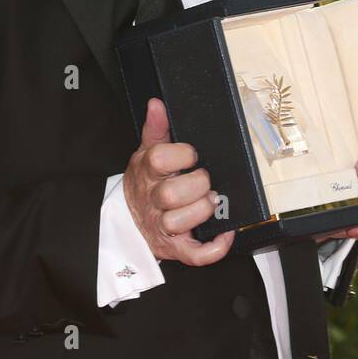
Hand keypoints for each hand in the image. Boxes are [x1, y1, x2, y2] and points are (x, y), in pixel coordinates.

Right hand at [123, 98, 235, 264]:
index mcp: (148, 173)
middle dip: (196, 184)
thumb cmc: (145, 182)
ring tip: (211, 201)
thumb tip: (157, 104)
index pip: (159, 160)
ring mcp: (163, 226)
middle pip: (170, 194)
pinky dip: (213, 248)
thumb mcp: (147, 152)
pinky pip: (194, 255)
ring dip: (201, 211)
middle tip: (205, 179)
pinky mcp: (176, 248)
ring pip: (179, 223)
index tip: (191, 154)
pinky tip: (227, 232)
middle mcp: (153, 201)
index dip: (181, 154)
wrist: (131, 219)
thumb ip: (156, 128)